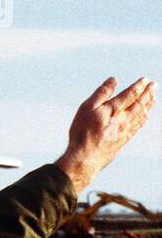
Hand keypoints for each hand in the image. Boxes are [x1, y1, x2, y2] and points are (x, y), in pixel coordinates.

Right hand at [54, 76, 155, 193]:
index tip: (145, 79)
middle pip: (139, 104)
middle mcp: (123, 119)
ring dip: (148, 105)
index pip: (130, 94)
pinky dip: (143, 119)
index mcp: (114, 109)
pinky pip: (138, 126)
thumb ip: (101, 93)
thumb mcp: (86, 108)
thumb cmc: (83, 132)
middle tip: (154, 85)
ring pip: (141, 115)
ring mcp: (125, 130)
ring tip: (154, 98)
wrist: (86, 157)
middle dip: (147, 93)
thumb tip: (113, 80)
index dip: (139, 86)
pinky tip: (145, 116)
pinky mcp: (124, 139)